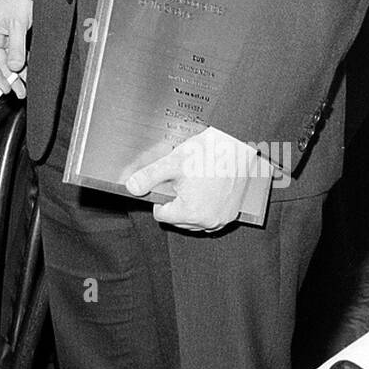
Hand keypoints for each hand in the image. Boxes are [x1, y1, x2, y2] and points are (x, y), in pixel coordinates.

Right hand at [0, 0, 32, 96]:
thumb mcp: (17, 25)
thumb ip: (16, 48)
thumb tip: (14, 67)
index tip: (5, 87)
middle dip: (9, 77)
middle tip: (19, 91)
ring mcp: (4, 34)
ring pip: (9, 59)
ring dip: (17, 72)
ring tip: (25, 86)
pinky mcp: (15, 33)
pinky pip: (17, 51)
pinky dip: (23, 61)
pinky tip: (29, 72)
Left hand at [123, 129, 252, 232]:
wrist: (238, 147)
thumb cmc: (208, 154)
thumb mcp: (172, 163)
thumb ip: (149, 177)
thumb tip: (131, 187)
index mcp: (191, 213)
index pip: (161, 215)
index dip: (160, 198)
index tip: (167, 184)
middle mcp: (208, 221)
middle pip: (177, 220)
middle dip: (175, 203)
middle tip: (181, 182)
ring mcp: (222, 219)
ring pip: (194, 221)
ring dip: (189, 207)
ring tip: (193, 185)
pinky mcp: (232, 214)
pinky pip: (211, 217)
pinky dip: (205, 208)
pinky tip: (206, 190)